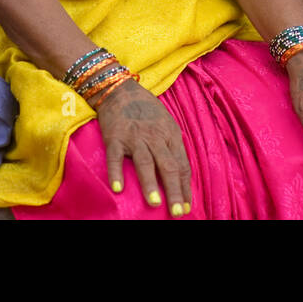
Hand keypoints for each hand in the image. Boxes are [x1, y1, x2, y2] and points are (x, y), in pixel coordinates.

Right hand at [96, 79, 191, 215]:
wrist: (119, 89)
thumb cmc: (145, 108)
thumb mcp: (166, 122)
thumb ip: (172, 145)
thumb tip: (180, 173)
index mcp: (170, 134)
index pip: (182, 165)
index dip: (185, 187)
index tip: (187, 206)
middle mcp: (155, 137)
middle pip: (168, 166)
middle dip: (174, 191)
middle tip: (177, 212)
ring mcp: (134, 137)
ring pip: (145, 162)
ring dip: (150, 183)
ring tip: (155, 203)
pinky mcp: (115, 137)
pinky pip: (115, 157)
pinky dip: (116, 172)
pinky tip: (118, 188)